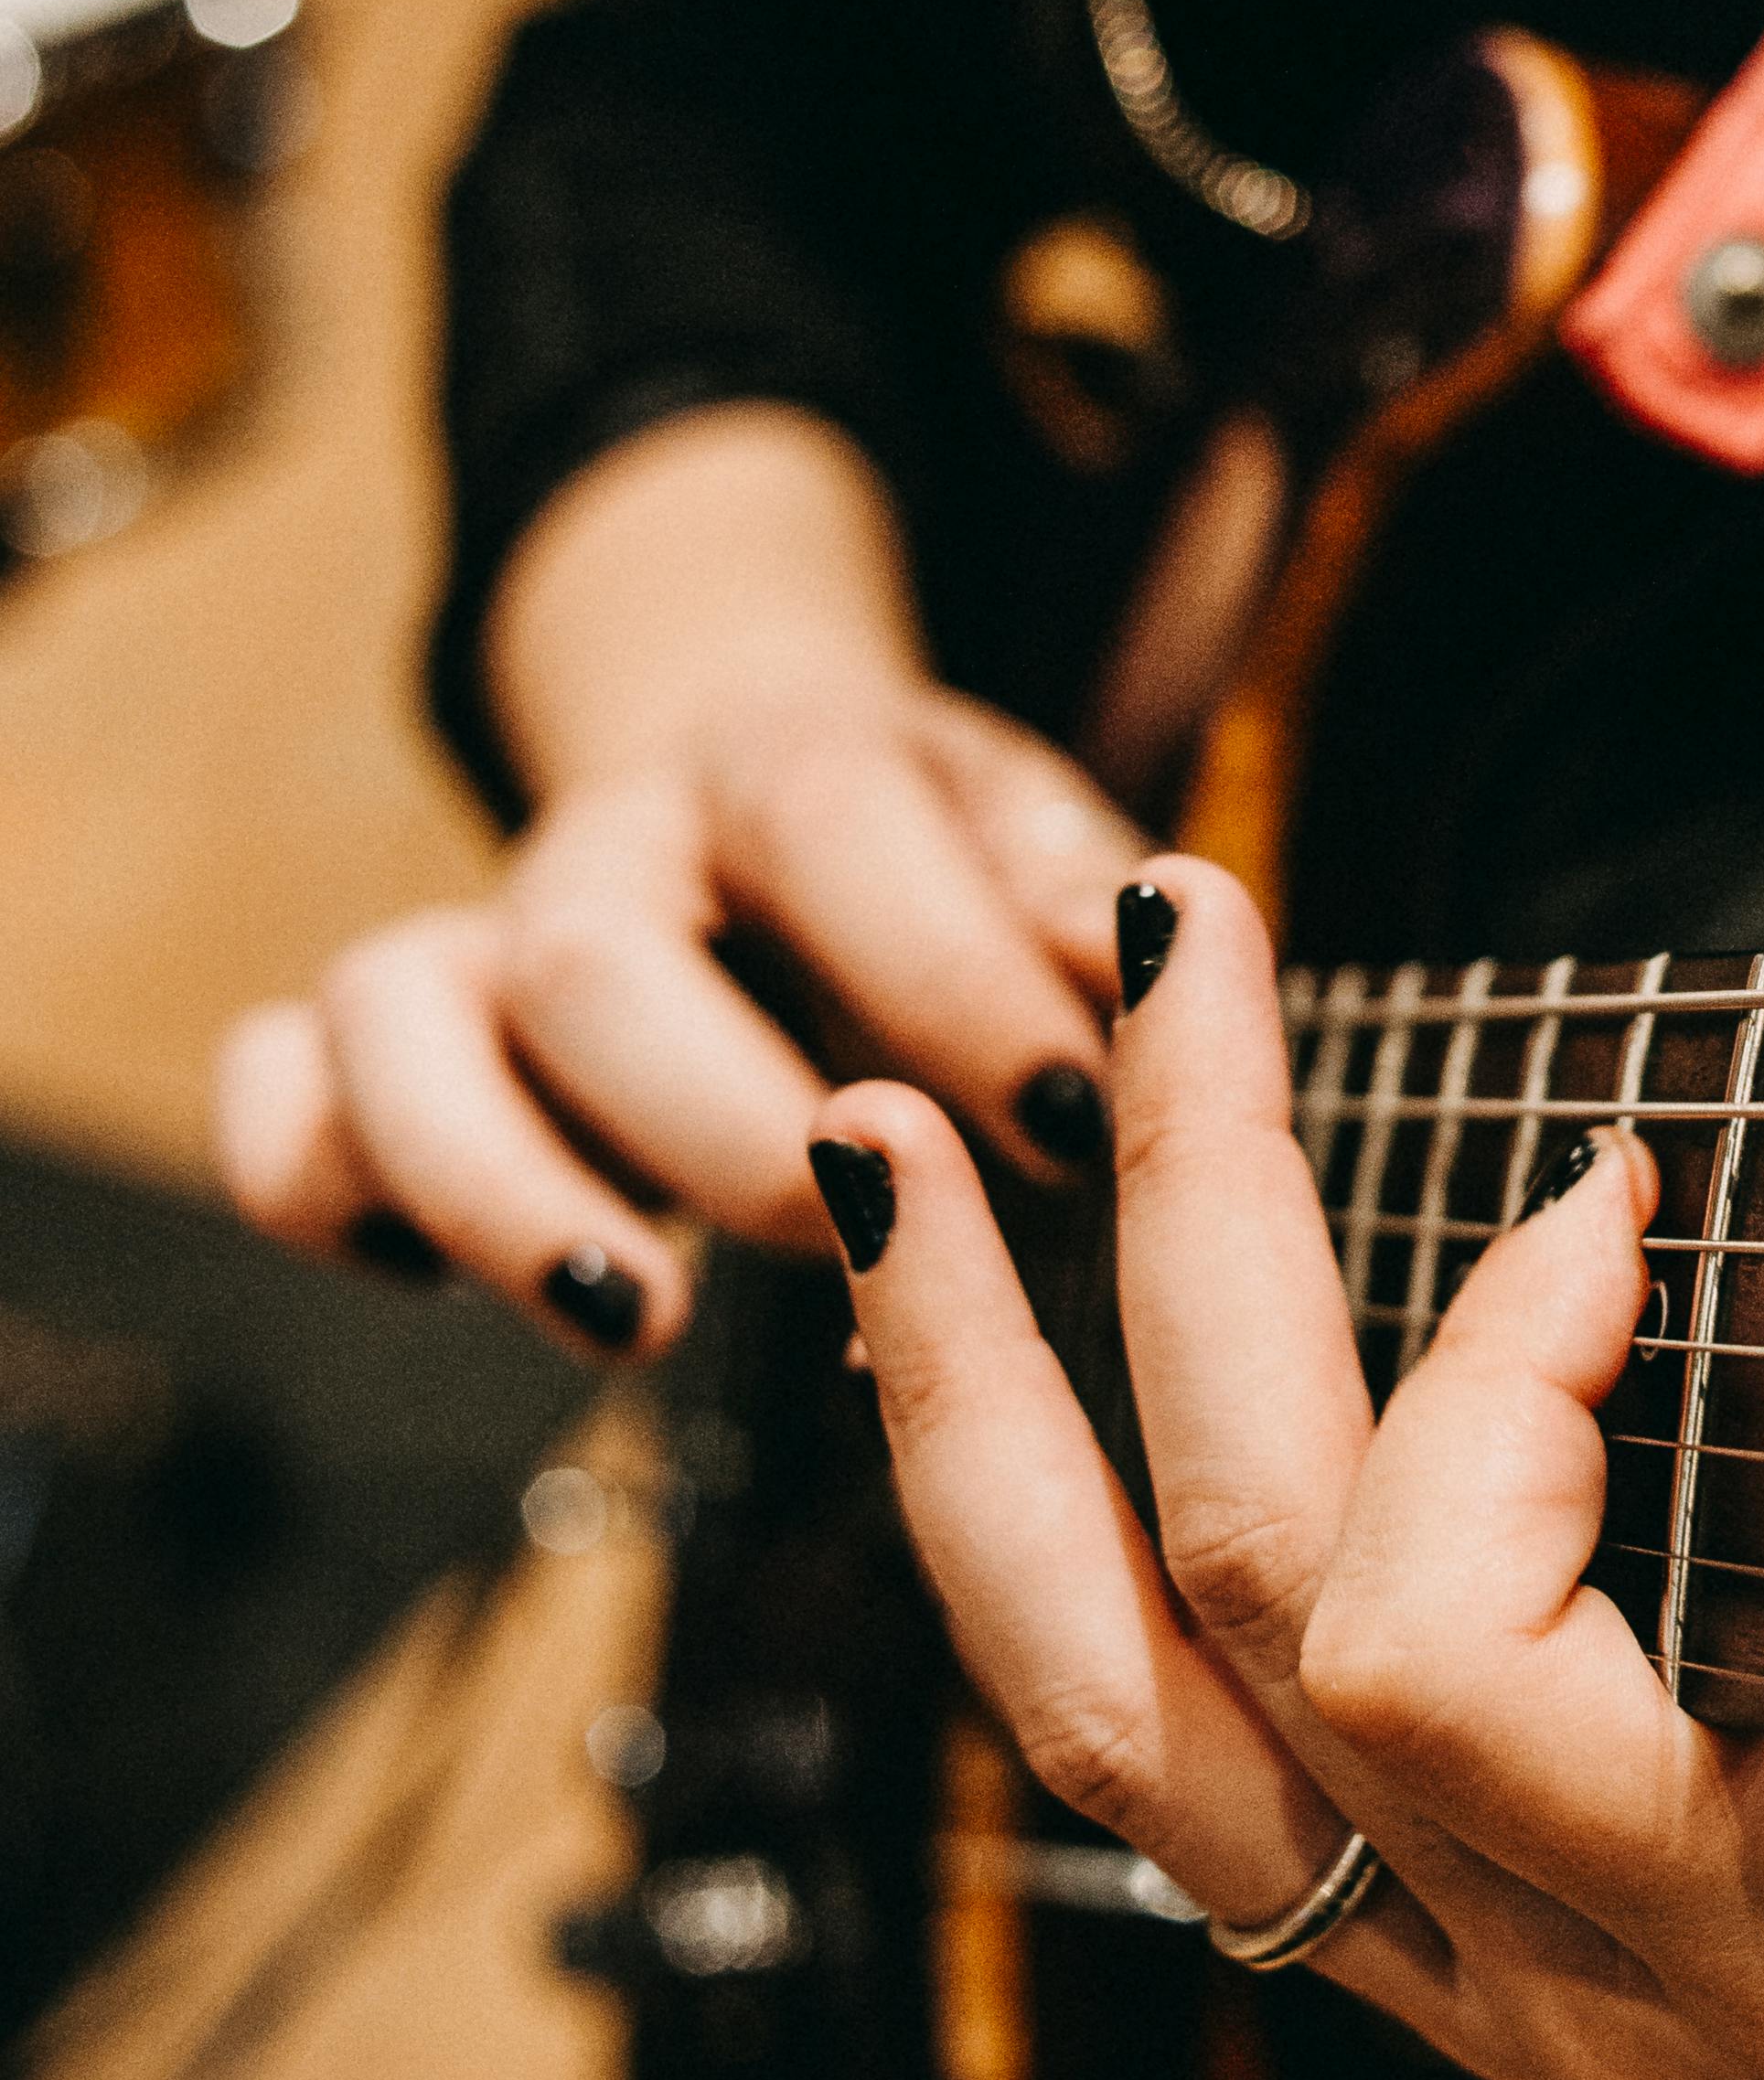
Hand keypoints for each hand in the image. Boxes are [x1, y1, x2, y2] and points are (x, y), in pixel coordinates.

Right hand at [214, 671, 1145, 1356]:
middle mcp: (611, 842)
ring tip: (642, 1316)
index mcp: (790, 763)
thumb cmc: (930, 865)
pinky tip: (437, 1290)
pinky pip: (275, 1095)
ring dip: (499, 1183)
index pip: (836, 825)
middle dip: (717, 1118)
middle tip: (846, 1237)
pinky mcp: (380, 1039)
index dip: (947, 974)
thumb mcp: (1033, 842)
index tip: (1067, 1122)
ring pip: (389, 1014)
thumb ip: (1085, 903)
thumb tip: (1172, 950)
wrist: (762, 794)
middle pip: (590, 951)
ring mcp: (475, 937)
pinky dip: (320, 1188)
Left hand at [833, 850, 1763, 2079]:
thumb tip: (1651, 1206)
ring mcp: (1463, 1998)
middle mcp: (1556, 1988)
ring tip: (894, 1166)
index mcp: (1761, 1916)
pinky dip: (1051, 1549)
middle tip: (1164, 954)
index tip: (1619, 1182)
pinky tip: (1002, 1378)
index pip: (1435, 1645)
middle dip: (1157, 1253)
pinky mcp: (1428, 1971)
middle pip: (1218, 1621)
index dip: (1488, 1363)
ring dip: (974, 1419)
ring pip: (1096, 1726)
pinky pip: (1157, 1769)